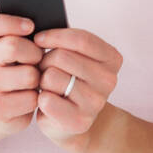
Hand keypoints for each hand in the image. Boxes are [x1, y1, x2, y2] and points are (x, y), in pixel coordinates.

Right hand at [0, 13, 44, 137]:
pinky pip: (30, 98)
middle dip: (35, 54)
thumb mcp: (22, 50)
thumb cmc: (21, 73)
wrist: (5, 111)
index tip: (30, 27)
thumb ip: (28, 36)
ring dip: (39, 79)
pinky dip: (37, 99)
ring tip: (33, 82)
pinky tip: (30, 99)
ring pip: (28, 75)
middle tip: (37, 62)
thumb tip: (47, 32)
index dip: (11, 22)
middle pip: (14, 46)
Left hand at [29, 26, 122, 152]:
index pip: (81, 39)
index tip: (39, 39)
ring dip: (42, 80)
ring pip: (52, 77)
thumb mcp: (76, 56)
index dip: (55, 36)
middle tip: (45, 68)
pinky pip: (47, 100)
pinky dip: (41, 99)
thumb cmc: (70, 80)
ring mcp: (96, 102)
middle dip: (45, 60)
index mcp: (112, 58)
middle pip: (63, 57)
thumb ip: (67, 41)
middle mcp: (109, 80)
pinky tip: (47, 100)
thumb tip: (40, 31)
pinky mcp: (79, 121)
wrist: (73, 120)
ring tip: (48, 85)